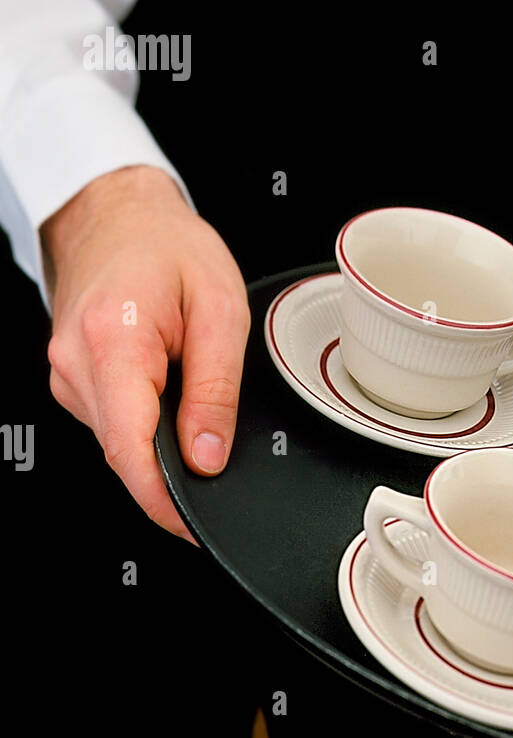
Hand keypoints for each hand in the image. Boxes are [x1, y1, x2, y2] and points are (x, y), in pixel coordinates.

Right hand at [42, 165, 250, 540]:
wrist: (116, 213)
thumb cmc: (168, 247)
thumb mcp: (220, 308)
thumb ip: (216, 388)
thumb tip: (209, 457)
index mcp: (113, 341)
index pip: (129, 448)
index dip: (162, 498)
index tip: (193, 525)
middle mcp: (76, 364)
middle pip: (122, 452)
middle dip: (170, 474)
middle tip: (219, 468)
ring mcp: (67, 374)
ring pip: (118, 439)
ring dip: (160, 441)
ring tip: (193, 395)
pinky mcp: (74, 379)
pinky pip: (114, 420)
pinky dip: (146, 422)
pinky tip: (169, 390)